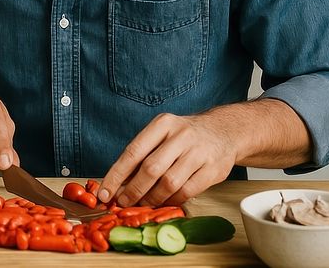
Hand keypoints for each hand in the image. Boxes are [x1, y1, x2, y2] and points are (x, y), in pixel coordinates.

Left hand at [98, 112, 235, 207]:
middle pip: (150, 168)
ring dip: (152, 198)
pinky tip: (165, 202)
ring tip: (143, 203)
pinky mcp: (213, 169)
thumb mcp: (162, 134)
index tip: (105, 193)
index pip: (133, 151)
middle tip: (123, 202)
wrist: (224, 131)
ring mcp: (199, 152)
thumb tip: (117, 183)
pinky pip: (187, 191)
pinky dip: (172, 200)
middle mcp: (181, 136)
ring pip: (169, 182)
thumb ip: (142, 154)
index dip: (116, 175)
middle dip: (133, 190)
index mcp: (163, 124)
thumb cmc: (184, 136)